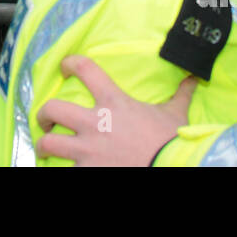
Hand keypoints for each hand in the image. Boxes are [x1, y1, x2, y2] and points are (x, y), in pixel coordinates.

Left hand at [35, 55, 196, 165]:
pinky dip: (63, 170)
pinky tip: (65, 169)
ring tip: (46, 148)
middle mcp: (94, 124)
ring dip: (44, 145)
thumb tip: (192, 79)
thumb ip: (180, 95)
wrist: (172, 168)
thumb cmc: (172, 141)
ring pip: (48, 144)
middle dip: (43, 114)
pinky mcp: (88, 173)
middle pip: (52, 108)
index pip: (84, 68)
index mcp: (113, 102)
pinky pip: (64, 171)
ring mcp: (88, 151)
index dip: (69, 63)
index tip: (64, 68)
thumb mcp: (175, 114)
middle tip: (46, 119)